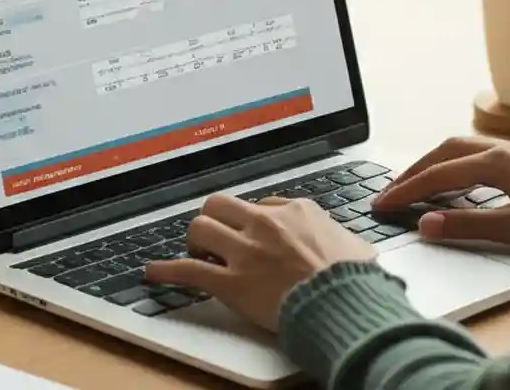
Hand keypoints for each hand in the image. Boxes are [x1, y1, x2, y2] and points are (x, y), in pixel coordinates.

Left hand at [144, 194, 376, 330]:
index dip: (253, 222)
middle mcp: (266, 224)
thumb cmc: (355, 281)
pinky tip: (153, 272)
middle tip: (216, 236)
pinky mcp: (231, 282)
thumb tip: (343, 241)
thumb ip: (339, 236)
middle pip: (220, 204)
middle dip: (214, 218)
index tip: (252, 234)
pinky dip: (166, 270)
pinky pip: (188, 270)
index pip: (261, 205)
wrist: (344, 305)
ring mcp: (246, 252)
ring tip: (196, 252)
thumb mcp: (356, 246)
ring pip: (201, 228)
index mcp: (296, 211)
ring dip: (195, 241)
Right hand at [373, 136, 509, 252]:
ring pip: (460, 148)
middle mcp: (504, 149)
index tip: (380, 204)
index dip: (406, 190)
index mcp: (498, 162)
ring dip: (432, 164)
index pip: (438, 174)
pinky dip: (452, 165)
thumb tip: (425, 224)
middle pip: (444, 151)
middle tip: (388, 193)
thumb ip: (470, 226)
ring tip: (413, 186)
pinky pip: (475, 154)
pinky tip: (453, 182)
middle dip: (412, 171)